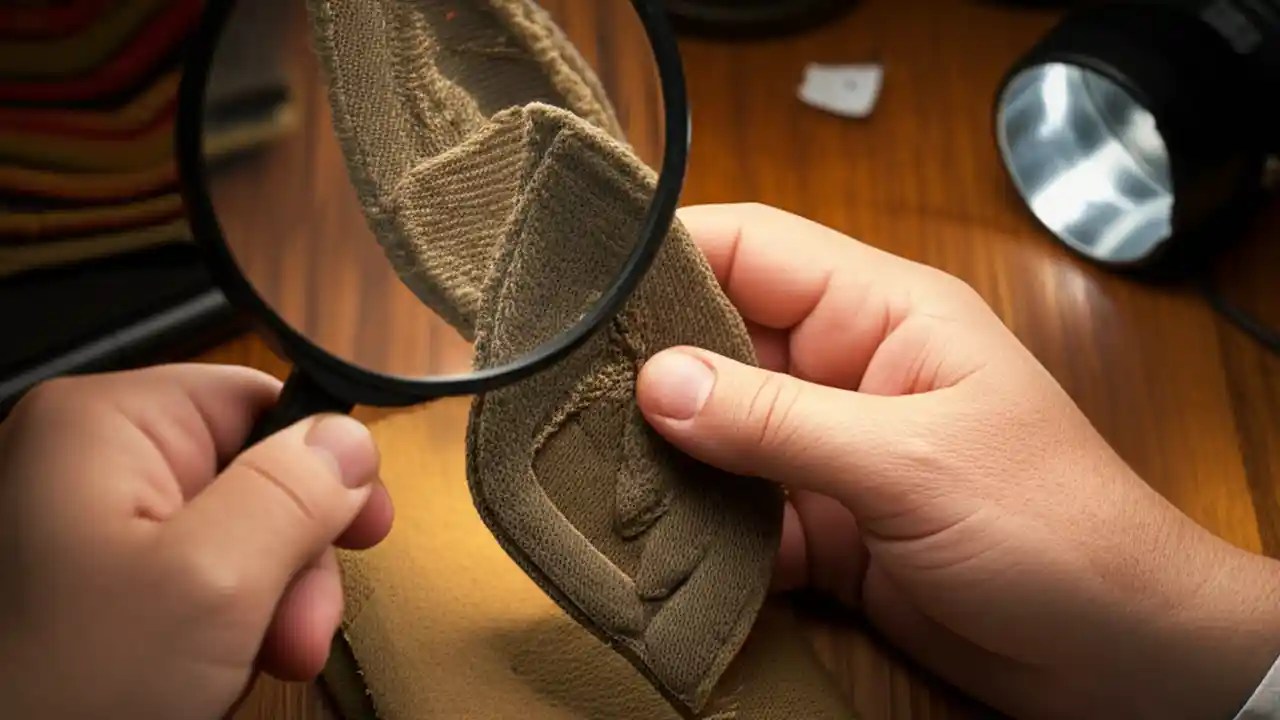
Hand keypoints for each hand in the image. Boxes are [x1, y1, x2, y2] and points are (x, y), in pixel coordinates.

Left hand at [0, 365, 393, 719]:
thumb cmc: (57, 694)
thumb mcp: (212, 584)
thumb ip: (292, 495)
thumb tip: (349, 439)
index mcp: (105, 428)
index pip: (257, 399)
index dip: (323, 463)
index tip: (360, 527)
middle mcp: (90, 464)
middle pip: (253, 475)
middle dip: (292, 559)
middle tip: (296, 630)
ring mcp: (88, 528)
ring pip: (233, 539)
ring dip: (265, 605)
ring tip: (253, 661)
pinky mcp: (94, 586)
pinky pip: (194, 583)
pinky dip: (224, 629)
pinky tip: (214, 669)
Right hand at [637, 204, 1279, 719]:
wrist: (1118, 654)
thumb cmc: (1051, 527)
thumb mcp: (910, 461)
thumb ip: (778, 422)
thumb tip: (659, 383)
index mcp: (880, 314)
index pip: (753, 249)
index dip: (668, 253)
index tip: (579, 288)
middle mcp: (844, 370)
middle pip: (720, 341)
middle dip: (646, 368)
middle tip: (561, 395)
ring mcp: (828, 450)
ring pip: (718, 432)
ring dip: (664, 457)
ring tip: (586, 472)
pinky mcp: (822, 526)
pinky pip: (739, 512)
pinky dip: (698, 529)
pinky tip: (649, 544)